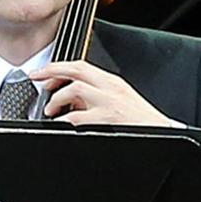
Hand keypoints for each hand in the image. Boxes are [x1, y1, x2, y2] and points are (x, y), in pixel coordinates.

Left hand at [27, 62, 178, 126]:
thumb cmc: (143, 122)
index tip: (43, 73)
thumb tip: (71, 101)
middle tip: (36, 79)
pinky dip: (64, 120)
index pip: (81, 66)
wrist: (164, 135)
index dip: (58, 67)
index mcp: (112, 83)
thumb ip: (98, 97)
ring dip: (57, 98)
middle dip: (51, 72)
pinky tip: (59, 123)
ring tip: (50, 109)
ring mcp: (109, 103)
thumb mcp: (121, 102)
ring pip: (75, 89)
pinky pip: (78, 117)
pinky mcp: (109, 119)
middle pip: (76, 70)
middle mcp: (110, 88)